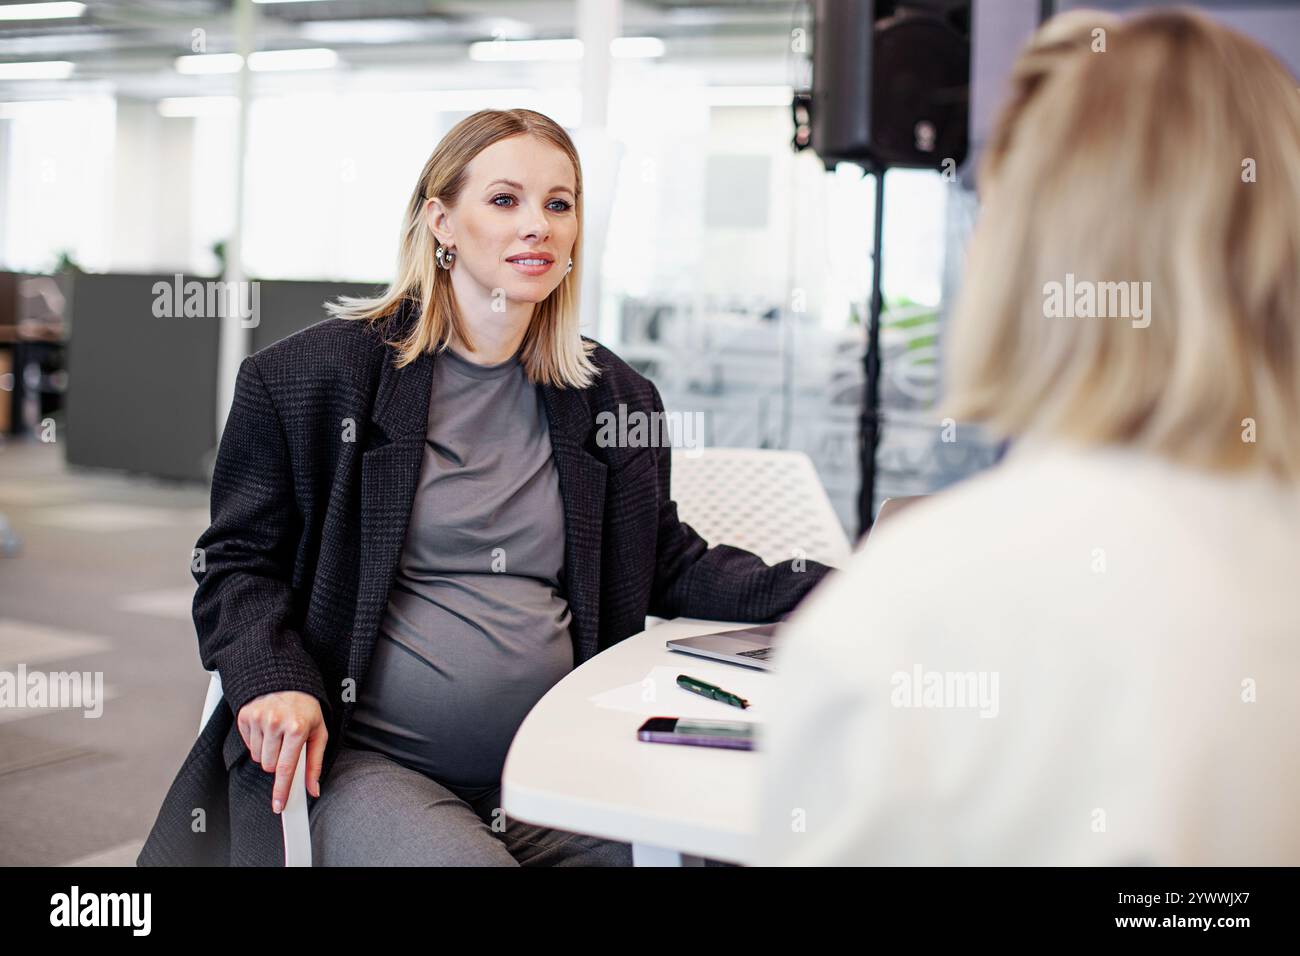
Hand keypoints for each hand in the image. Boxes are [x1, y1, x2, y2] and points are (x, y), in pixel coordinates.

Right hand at [236, 690, 326, 812]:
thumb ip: (315, 763)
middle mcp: (276, 722)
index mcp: (297, 727)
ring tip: (278, 734)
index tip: (278, 805)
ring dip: (267, 752)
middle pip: (269, 766)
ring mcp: (258, 718)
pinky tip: (267, 728)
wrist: (287, 680)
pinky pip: (248, 745)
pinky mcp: (245, 716)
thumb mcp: (318, 732)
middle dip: (278, 762)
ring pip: (257, 758)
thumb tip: (313, 789)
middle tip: (287, 745)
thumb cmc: (306, 708)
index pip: (286, 768)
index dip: (282, 790)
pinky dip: (258, 742)